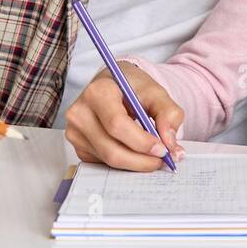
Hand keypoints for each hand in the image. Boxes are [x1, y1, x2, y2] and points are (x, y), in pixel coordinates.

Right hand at [63, 62, 185, 170]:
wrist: (113, 84)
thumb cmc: (132, 87)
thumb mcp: (155, 92)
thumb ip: (168, 114)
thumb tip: (170, 144)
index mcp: (97, 92)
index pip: (117, 125)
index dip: (142, 142)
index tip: (162, 149)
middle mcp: (80, 113)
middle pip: (111, 149)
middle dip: (141, 160)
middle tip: (162, 159)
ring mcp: (76, 132)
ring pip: (108, 160)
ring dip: (135, 163)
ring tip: (153, 155)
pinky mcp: (78, 146)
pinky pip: (104, 163)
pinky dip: (124, 162)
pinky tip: (134, 151)